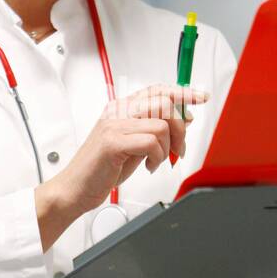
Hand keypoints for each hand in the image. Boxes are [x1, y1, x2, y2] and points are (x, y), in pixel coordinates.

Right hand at [54, 83, 209, 217]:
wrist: (76, 188)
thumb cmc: (103, 168)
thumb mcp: (135, 144)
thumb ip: (156, 129)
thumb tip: (185, 119)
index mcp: (122, 107)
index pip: (158, 90)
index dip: (183, 93)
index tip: (200, 98)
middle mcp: (118, 111)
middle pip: (165, 103)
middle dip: (181, 129)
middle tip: (179, 149)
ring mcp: (114, 124)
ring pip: (162, 125)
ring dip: (167, 149)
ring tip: (156, 161)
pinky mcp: (113, 142)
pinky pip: (151, 142)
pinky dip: (157, 158)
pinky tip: (148, 166)